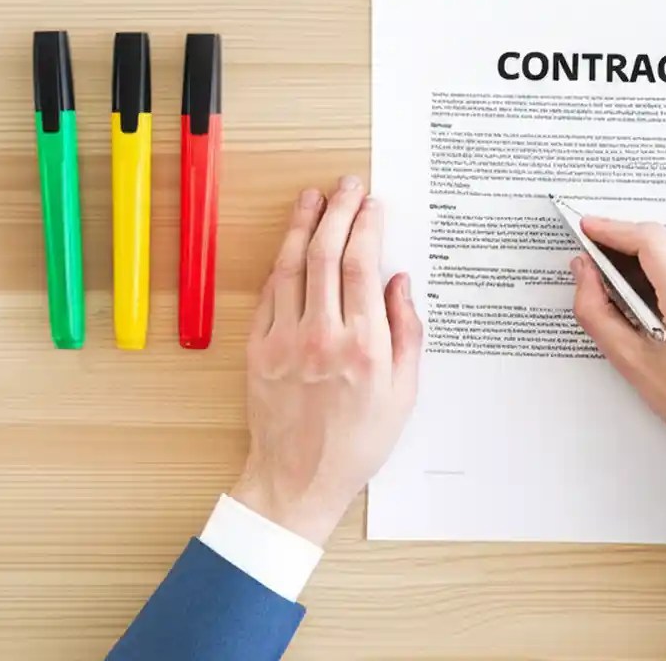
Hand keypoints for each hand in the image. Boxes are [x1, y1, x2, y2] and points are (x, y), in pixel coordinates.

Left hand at [232, 177, 422, 545]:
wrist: (298, 480)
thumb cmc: (357, 443)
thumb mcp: (404, 394)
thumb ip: (407, 333)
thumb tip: (399, 283)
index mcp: (364, 346)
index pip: (362, 265)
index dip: (366, 226)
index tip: (373, 205)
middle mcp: (323, 336)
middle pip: (327, 253)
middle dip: (338, 210)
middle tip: (347, 185)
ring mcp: (285, 341)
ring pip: (292, 265)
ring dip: (304, 224)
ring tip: (314, 197)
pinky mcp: (257, 350)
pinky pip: (269, 293)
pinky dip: (282, 262)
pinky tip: (291, 244)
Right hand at [570, 217, 665, 466]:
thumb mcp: (633, 363)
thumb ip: (597, 312)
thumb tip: (583, 271)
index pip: (650, 241)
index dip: (613, 230)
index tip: (587, 229)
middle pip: (663, 240)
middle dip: (625, 242)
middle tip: (594, 258)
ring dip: (647, 256)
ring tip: (621, 283)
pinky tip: (653, 293)